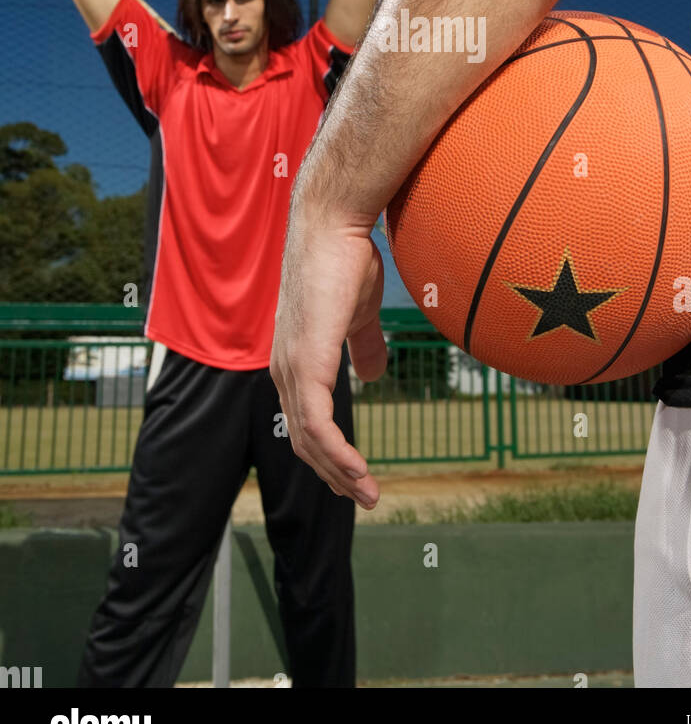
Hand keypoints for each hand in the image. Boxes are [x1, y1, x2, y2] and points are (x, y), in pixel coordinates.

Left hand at [270, 191, 387, 507]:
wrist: (334, 226)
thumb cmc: (344, 260)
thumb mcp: (357, 313)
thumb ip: (362, 345)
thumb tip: (374, 373)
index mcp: (294, 361)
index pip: (305, 422)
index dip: (329, 453)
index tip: (356, 476)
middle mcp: (284, 370)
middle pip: (303, 441)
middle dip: (334, 475)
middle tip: (365, 498)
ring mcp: (293, 369)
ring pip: (310, 441)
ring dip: (340, 473)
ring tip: (369, 495)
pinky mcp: (307, 364)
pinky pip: (319, 425)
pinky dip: (339, 456)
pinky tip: (359, 473)